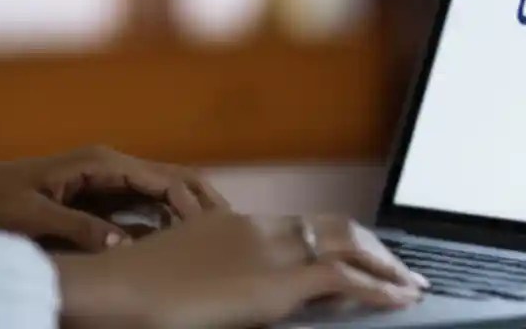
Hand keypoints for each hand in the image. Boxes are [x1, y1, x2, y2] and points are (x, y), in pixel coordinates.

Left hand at [0, 145, 228, 249]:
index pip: (165, 181)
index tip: (218, 232)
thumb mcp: (31, 218)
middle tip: (237, 233)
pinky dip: (166, 221)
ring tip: (219, 240)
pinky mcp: (94, 197)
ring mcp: (102, 180)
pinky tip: (179, 244)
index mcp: (100, 163)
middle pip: (174, 180)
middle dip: (206, 203)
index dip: (196, 205)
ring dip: (189, 212)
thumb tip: (126, 247)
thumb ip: (79, 230)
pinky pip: (142, 207)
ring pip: (162, 193)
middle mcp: (107, 166)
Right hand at [55, 212, 422, 328]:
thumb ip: (215, 279)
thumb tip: (233, 296)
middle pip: (336, 227)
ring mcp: (272, 251)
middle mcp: (262, 228)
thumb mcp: (180, 275)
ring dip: (386, 265)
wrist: (114, 287)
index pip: (305, 225)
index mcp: (237, 224)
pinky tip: (399, 300)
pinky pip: (347, 280)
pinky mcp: (279, 282)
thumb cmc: (131, 290)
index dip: (341, 239)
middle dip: (374, 247)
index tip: (361, 253)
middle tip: (400, 268)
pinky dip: (381, 288)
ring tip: (410, 285)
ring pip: (351, 245)